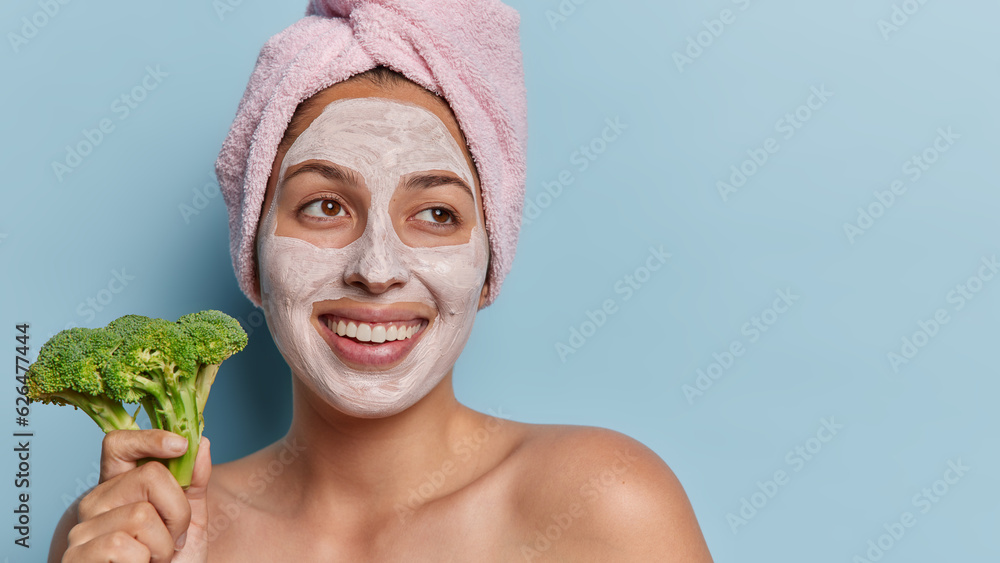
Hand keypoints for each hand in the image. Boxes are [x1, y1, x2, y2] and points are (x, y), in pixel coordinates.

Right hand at [61, 429, 211, 561]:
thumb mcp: (188, 521)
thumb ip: (194, 483)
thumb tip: (203, 443)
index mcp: (118, 487)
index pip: (118, 444)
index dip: (149, 437)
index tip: (180, 444)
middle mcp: (94, 502)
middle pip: (150, 476)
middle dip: (177, 512)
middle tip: (172, 540)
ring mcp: (82, 529)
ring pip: (142, 515)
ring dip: (164, 546)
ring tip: (155, 560)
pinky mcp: (77, 556)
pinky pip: (125, 545)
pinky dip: (145, 562)